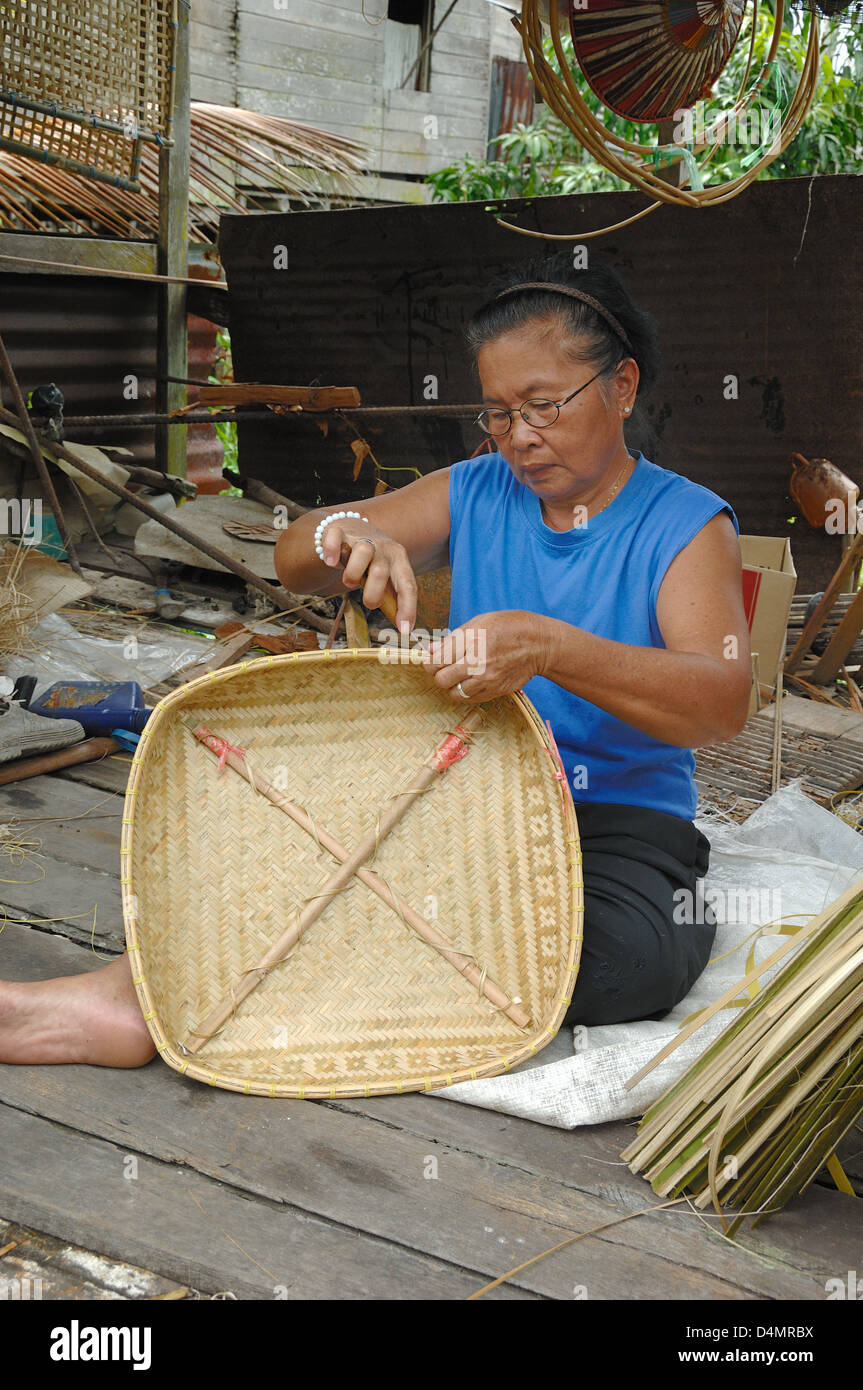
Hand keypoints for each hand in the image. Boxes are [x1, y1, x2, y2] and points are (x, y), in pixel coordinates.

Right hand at [320, 518, 417, 633]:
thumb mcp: (386, 573)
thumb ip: (392, 595)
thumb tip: (402, 626)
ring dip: (352, 575)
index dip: (408, 608)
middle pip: (381, 572)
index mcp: (398, 559)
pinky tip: (331, 562)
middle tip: (369, 602)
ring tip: (349, 581)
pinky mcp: (340, 531)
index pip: (408, 584)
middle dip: (373, 595)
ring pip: (362, 553)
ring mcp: (362, 537)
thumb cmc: (371, 560)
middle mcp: (383, 547)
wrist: (352, 528)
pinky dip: (331, 551)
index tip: (404, 629)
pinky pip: (335, 539)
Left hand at [425, 611, 553, 702]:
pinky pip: (470, 698)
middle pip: (441, 679)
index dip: (428, 662)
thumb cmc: (509, 627)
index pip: (436, 660)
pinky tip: (469, 681)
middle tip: (443, 667)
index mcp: (472, 641)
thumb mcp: (479, 622)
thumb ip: (453, 638)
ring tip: (457, 675)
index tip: (431, 659)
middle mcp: (478, 663)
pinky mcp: (495, 691)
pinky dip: (465, 692)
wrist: (540, 644)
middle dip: (437, 674)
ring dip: (451, 685)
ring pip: (454, 693)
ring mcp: (488, 680)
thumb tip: (431, 650)